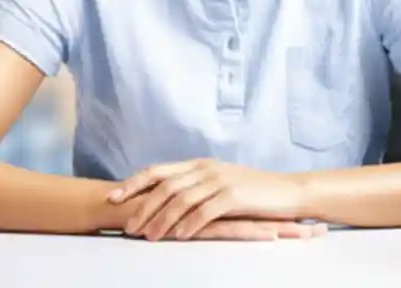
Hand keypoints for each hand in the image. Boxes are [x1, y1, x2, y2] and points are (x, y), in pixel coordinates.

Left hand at [107, 158, 310, 240]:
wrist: (287, 192)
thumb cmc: (252, 192)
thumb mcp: (219, 183)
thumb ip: (194, 187)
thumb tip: (163, 200)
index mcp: (198, 164)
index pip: (158, 170)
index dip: (134, 183)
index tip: (113, 197)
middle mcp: (205, 168)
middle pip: (164, 186)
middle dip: (143, 207)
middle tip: (128, 227)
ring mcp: (219, 180)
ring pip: (180, 200)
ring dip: (161, 220)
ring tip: (148, 237)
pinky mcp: (233, 196)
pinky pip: (204, 212)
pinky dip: (188, 225)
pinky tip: (178, 237)